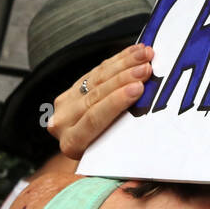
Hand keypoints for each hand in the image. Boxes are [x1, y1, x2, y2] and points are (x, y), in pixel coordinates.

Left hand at [49, 44, 153, 159]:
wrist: (89, 150)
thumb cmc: (108, 157)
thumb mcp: (114, 157)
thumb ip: (123, 144)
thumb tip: (145, 136)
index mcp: (72, 144)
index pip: (94, 119)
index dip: (115, 102)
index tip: (138, 89)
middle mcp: (63, 123)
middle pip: (95, 95)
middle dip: (124, 79)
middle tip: (146, 68)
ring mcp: (65, 103)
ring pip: (96, 78)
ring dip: (124, 64)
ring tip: (145, 55)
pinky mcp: (73, 88)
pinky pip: (97, 70)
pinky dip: (118, 60)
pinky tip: (134, 52)